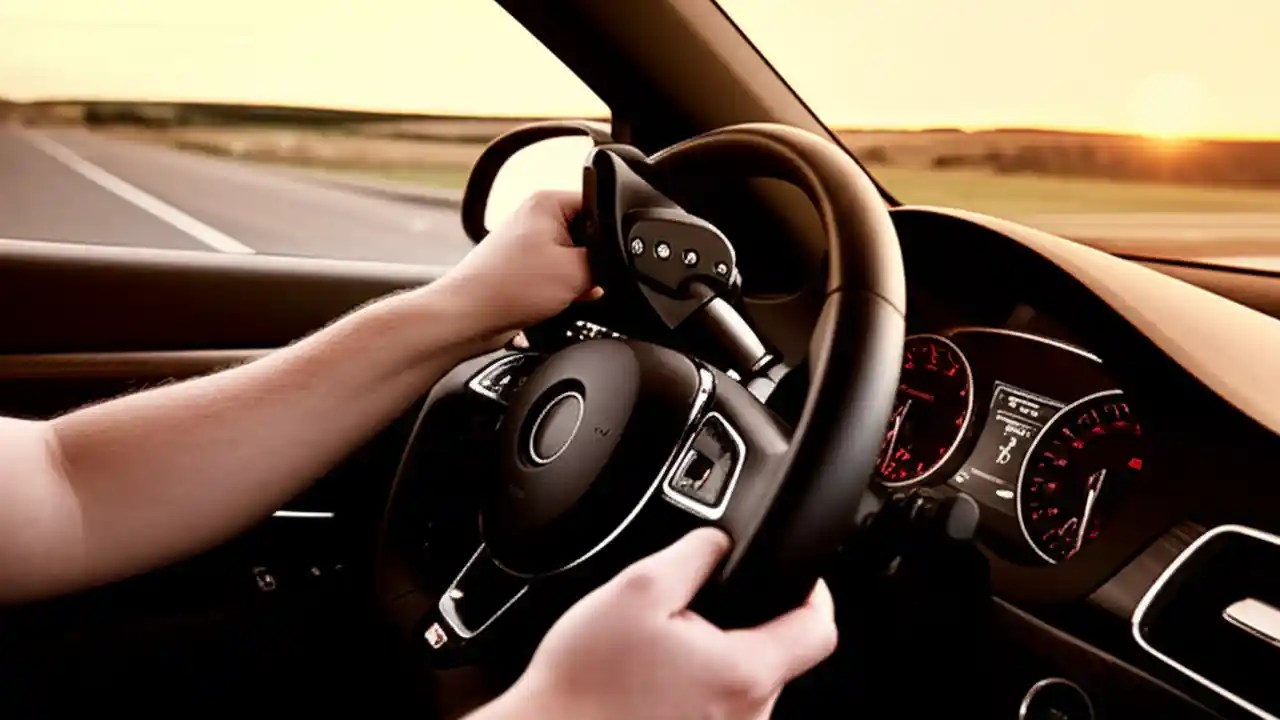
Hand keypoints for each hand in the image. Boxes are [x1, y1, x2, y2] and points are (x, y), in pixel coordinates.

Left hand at [432, 190, 599, 339]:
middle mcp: (535, 217)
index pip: (599, 204)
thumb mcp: (577, 273)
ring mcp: (527, 243)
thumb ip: (606, 265)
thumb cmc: (507, 287)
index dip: (612, 234)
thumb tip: (616, 267)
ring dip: (577, 280)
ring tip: (562, 293)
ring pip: (574, 259)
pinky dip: (562, 289)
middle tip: (584, 280)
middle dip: (593, 263)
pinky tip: (556, 303)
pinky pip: (557, 275)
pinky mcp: (523, 268)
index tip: (611, 258)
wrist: (469, 316)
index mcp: (548, 202)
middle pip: (588, 235)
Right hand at [474, 528, 837, 719]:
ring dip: (718, 660)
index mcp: (744, 673)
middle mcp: (748, 717)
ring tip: (662, 653)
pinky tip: (656, 684)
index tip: (801, 577)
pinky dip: (699, 691)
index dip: (816, 592)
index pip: (820, 629)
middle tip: (691, 614)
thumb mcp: (638, 588)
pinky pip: (720, 710)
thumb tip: (720, 540)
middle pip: (779, 656)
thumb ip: (693, 554)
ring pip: (746, 685)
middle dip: (746, 624)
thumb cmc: (585, 681)